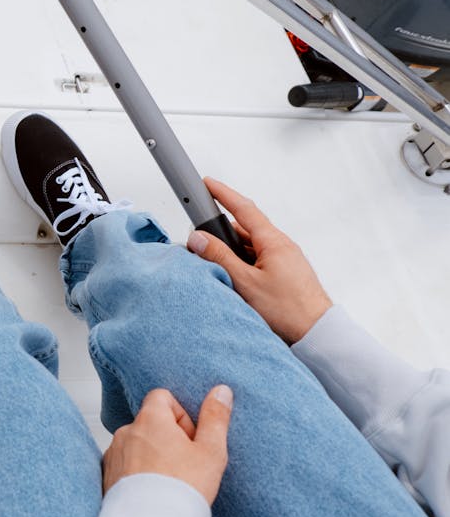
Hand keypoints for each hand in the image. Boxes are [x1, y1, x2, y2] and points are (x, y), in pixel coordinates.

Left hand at [102, 387, 232, 504]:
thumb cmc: (182, 488)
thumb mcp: (211, 451)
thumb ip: (215, 417)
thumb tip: (221, 391)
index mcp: (149, 420)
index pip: (162, 397)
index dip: (181, 415)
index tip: (191, 440)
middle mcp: (125, 432)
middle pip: (150, 423)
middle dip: (168, 438)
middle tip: (184, 465)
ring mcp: (113, 455)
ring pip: (136, 445)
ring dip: (151, 456)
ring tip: (169, 482)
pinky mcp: (106, 477)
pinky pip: (124, 466)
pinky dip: (137, 473)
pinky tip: (152, 492)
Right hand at [187, 177, 332, 344]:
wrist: (317, 333)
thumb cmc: (289, 310)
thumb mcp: (245, 282)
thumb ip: (220, 257)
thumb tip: (199, 238)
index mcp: (274, 242)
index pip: (244, 209)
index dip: (223, 194)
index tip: (208, 184)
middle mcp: (281, 246)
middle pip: (244, 229)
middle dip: (221, 231)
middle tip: (201, 238)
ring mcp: (284, 260)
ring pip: (250, 247)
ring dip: (231, 252)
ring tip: (216, 266)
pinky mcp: (284, 274)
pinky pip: (258, 260)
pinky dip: (242, 263)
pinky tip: (234, 279)